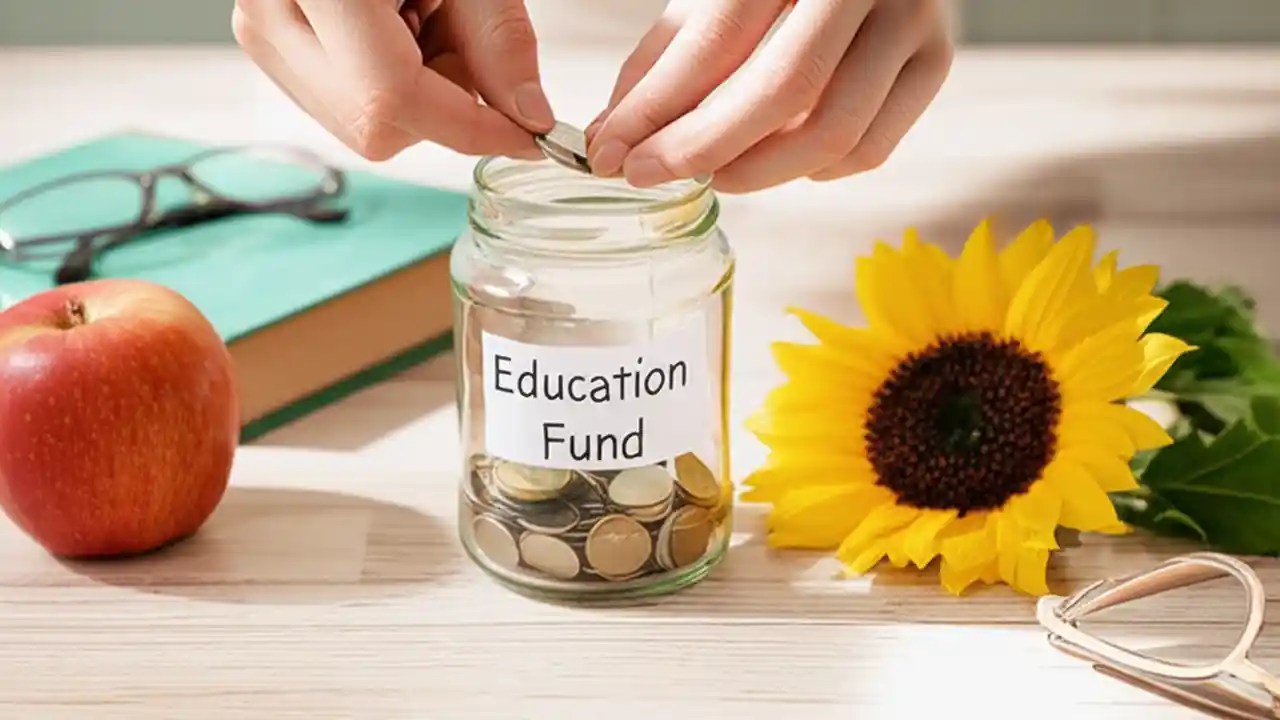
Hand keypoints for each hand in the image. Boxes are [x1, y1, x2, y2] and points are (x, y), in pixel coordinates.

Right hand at [232, 0, 553, 160]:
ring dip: (417, 94)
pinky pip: (343, 104)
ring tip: (419, 15)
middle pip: (375, 126)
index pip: (392, 97)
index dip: (471, 127)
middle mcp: (272, 12)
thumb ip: (499, 39)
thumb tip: (528, 116)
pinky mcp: (266, 44)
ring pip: (361, 125)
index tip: (527, 133)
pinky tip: (391, 25)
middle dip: (442, 104)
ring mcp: (261, 33)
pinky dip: (387, 82)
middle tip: (457, 33)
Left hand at [585, 0, 953, 192]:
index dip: (657, 109)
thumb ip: (664, 61)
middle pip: (783, 90)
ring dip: (757, 171)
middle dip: (702, 148)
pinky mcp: (936, 61)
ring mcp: (913, 18)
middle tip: (649, 176)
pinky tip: (777, 156)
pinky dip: (814, 169)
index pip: (717, 41)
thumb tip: (611, 140)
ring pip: (834, 132)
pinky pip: (870, 148)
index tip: (611, 155)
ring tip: (711, 171)